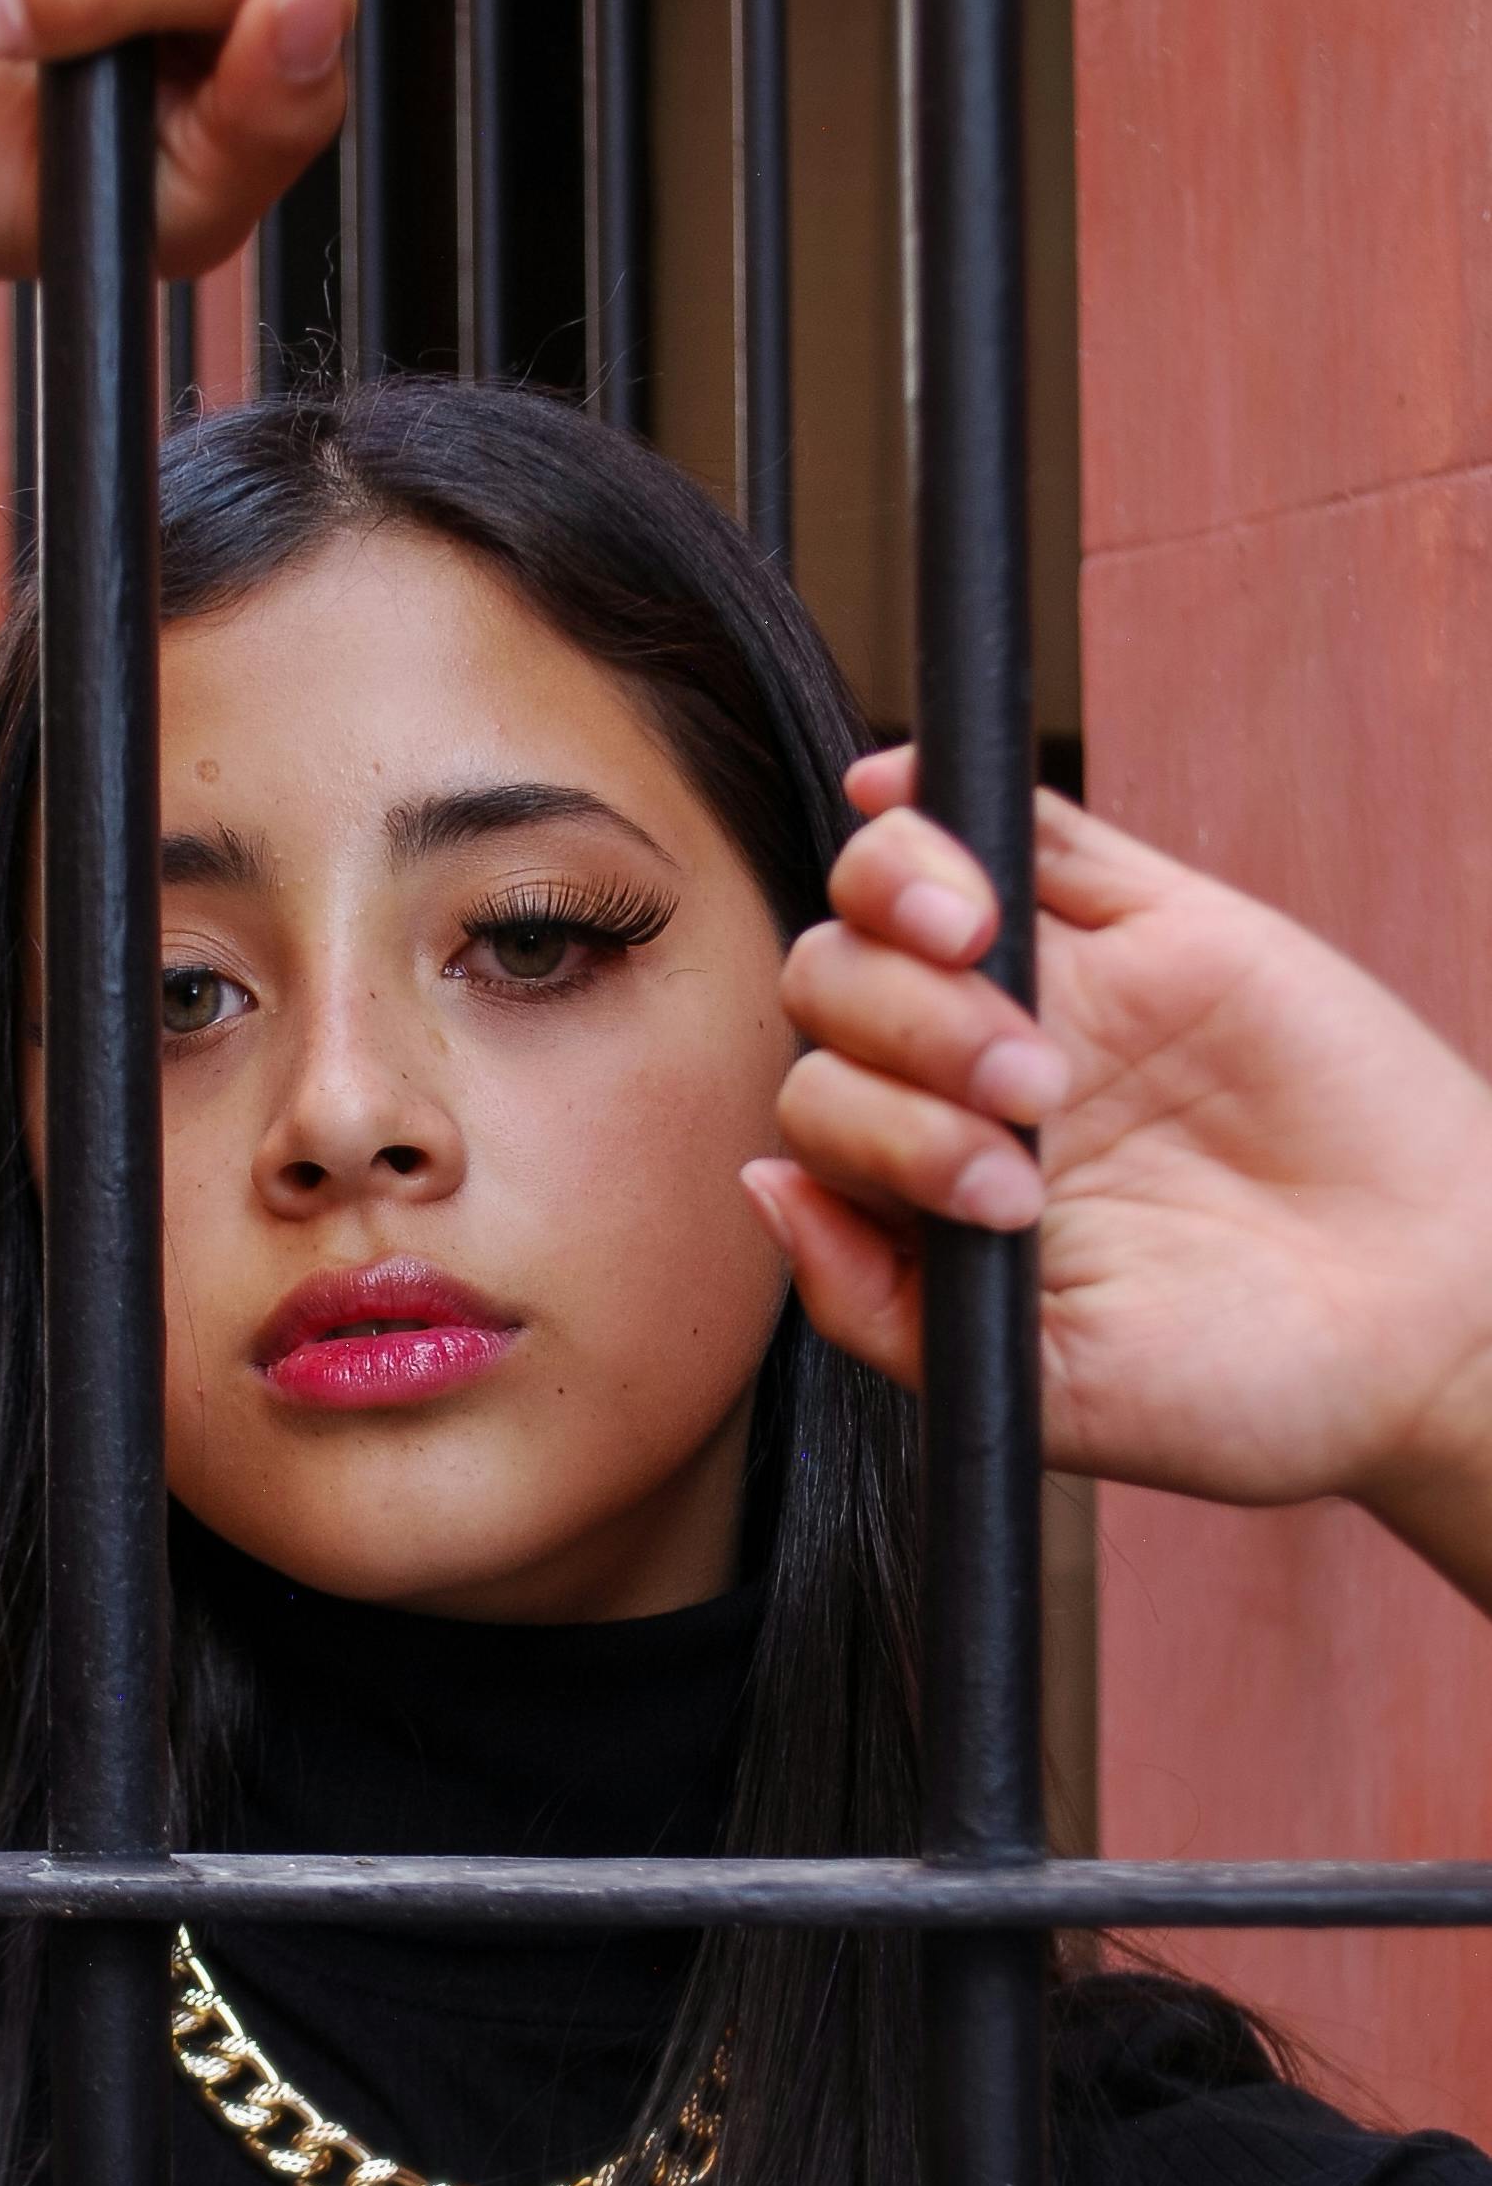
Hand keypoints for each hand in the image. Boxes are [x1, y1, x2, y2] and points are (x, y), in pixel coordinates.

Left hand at [743, 749, 1491, 1608]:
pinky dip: (953, 792)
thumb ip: (880, 1306)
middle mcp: (969, 1081)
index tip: (1008, 1199)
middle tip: (1034, 1094)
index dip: (877, 1133)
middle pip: (839, 990)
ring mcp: (1060, 989)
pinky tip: (918, 798)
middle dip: (897, 1028)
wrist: (1438, 1326)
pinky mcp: (1152, 916)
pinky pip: (1028, 827)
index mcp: (934, 1190)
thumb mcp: (1052, 1393)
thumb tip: (762, 1188)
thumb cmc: (1249, 1381)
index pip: (824, 1110)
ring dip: (898, 904)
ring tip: (981, 953)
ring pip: (899, 897)